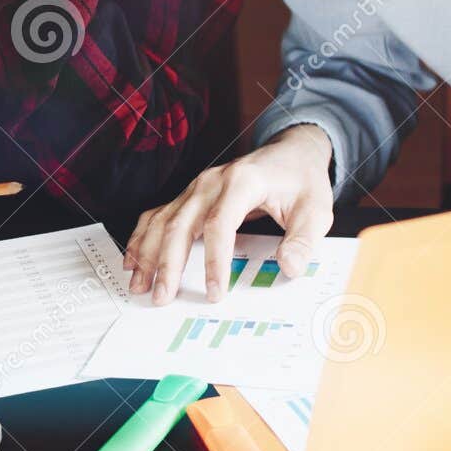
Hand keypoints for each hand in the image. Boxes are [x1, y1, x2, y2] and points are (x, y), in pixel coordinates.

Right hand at [124, 125, 334, 305]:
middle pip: (180, 224)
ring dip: (147, 254)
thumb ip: (304, 240)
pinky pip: (158, 216)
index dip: (213, 260)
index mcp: (242, 182)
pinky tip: (133, 261)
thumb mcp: (317, 210)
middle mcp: (212, 182)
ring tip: (140, 285)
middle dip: (168, 264)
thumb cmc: (301, 181)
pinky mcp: (189, 196)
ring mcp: (196, 188)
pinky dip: (142, 238)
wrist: (290, 153)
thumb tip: (289, 268)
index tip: (214, 292)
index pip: (220, 224)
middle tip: (162, 296)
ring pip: (162, 221)